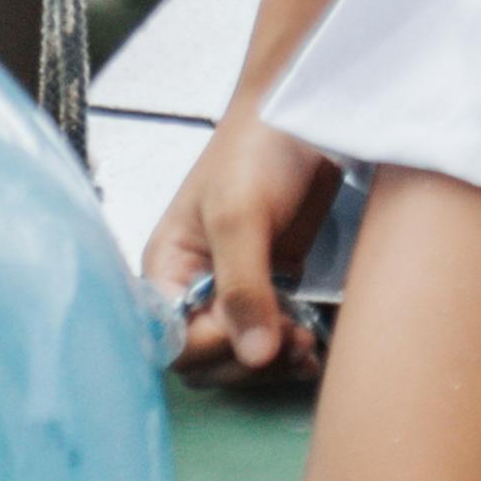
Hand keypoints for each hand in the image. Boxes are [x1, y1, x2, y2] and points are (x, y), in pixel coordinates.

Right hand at [149, 106, 331, 378]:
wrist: (304, 116)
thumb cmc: (254, 152)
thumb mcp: (240, 216)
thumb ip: (243, 287)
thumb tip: (254, 355)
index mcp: (168, 269)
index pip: (172, 339)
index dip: (209, 347)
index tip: (251, 336)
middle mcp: (195, 287)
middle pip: (206, 358)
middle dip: (246, 361)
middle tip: (290, 345)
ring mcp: (235, 290)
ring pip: (242, 356)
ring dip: (273, 364)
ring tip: (307, 348)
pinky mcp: (273, 288)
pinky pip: (274, 338)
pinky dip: (291, 351)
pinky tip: (312, 349)